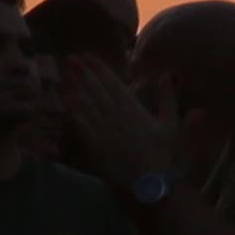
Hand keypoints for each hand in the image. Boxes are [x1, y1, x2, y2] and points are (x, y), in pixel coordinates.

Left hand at [58, 57, 165, 187]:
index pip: (112, 83)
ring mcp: (104, 130)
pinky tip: (65, 101)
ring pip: (86, 104)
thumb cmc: (162, 152)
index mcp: (133, 108)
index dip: (99, 68)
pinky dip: (74, 112)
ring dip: (75, 88)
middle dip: (83, 73)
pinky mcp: (95, 145)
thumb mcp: (170, 122)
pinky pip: (82, 125)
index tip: (87, 55)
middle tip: (70, 58)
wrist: (151, 179)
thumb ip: (167, 97)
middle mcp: (116, 116)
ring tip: (64, 74)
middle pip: (96, 90)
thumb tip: (165, 73)